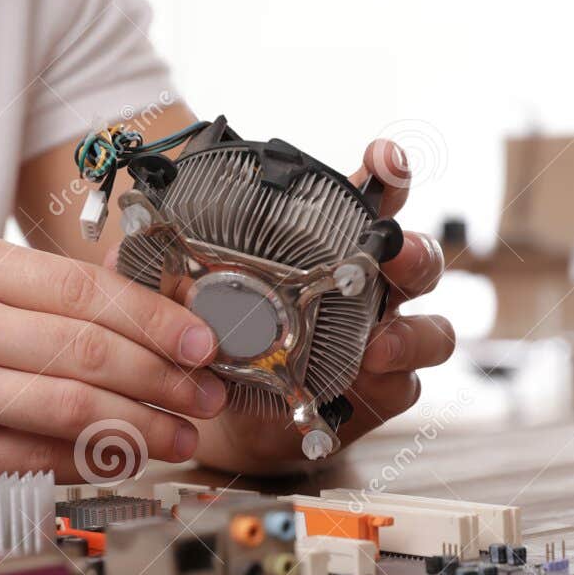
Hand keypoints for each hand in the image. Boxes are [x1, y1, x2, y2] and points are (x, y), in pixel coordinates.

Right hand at [0, 233, 226, 500]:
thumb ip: (17, 293)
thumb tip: (123, 315)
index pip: (86, 289)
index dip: (158, 319)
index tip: (203, 341)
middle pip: (93, 348)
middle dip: (168, 378)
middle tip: (208, 396)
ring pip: (72, 406)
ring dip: (144, 429)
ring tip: (182, 439)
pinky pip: (32, 460)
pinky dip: (87, 466)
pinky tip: (121, 468)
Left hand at [191, 139, 454, 473]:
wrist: (228, 416)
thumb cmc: (229, 342)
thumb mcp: (203, 297)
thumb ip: (187, 270)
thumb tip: (141, 237)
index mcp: (336, 252)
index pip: (373, 201)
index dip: (388, 174)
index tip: (383, 158)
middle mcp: (373, 291)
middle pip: (419, 260)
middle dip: (414, 253)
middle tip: (394, 253)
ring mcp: (386, 343)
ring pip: (432, 329)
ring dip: (412, 334)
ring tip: (377, 347)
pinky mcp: (383, 392)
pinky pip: (406, 386)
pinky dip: (387, 386)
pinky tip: (358, 389)